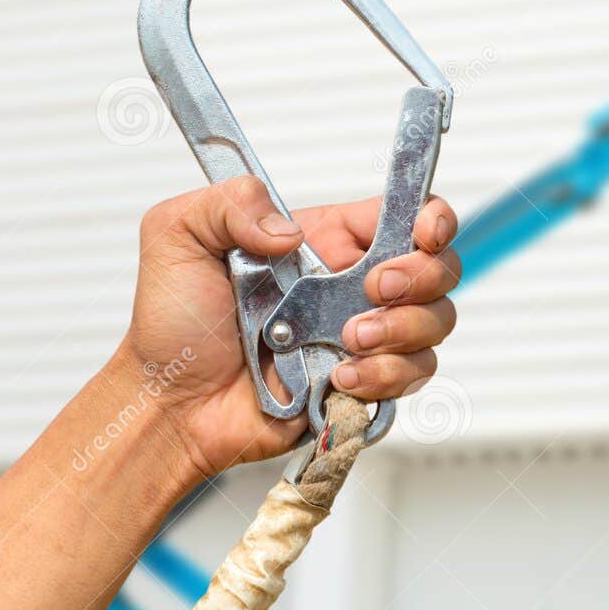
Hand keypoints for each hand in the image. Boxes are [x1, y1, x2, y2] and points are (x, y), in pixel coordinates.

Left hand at [118, 175, 459, 480]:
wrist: (170, 405)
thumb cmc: (172, 326)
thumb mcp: (176, 235)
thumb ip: (229, 203)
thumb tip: (287, 228)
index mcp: (324, 241)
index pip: (404, 214)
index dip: (431, 218)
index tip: (424, 233)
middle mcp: (351, 287)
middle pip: (438, 269)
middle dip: (420, 277)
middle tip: (373, 291)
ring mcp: (362, 338)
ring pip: (434, 324)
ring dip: (402, 330)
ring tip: (347, 341)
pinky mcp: (363, 385)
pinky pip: (410, 377)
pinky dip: (384, 376)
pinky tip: (340, 378)